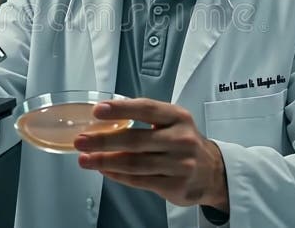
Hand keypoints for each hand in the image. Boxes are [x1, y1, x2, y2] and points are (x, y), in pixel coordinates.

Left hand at [74, 98, 228, 210]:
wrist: (213, 171)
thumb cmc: (183, 141)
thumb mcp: (172, 122)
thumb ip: (144, 117)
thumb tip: (104, 117)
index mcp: (178, 117)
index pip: (146, 109)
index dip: (120, 109)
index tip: (98, 111)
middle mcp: (180, 139)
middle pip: (135, 140)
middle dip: (103, 140)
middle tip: (81, 141)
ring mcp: (179, 164)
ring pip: (134, 164)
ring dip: (105, 161)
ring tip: (85, 159)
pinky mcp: (175, 185)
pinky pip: (139, 180)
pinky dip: (118, 175)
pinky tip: (104, 170)